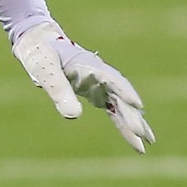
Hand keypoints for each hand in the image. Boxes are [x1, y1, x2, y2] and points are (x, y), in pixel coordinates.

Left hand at [13, 21, 154, 152]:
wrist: (38, 44)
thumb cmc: (41, 54)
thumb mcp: (45, 71)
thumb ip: (58, 90)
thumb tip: (74, 116)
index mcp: (90, 65)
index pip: (113, 80)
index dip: (125, 92)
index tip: (138, 106)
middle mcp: (100, 75)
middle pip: (121, 97)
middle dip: (132, 115)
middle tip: (143, 135)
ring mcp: (100, 85)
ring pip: (122, 106)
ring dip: (133, 123)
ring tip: (148, 142)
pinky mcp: (96, 93)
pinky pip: (113, 111)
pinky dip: (122, 124)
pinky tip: (133, 138)